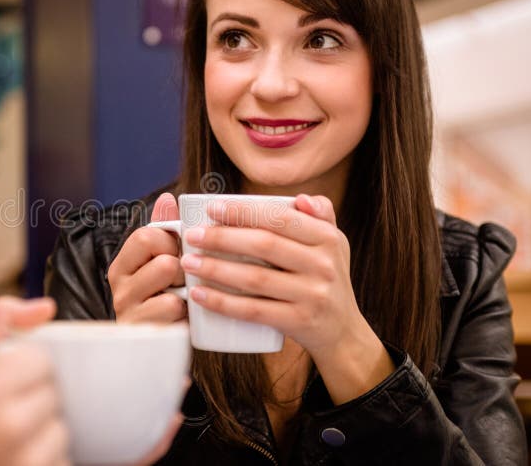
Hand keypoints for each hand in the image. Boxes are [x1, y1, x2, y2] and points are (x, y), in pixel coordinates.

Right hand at [107, 192, 186, 322]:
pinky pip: (173, 305)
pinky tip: (182, 318)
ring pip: (168, 278)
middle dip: (182, 267)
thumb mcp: (161, 265)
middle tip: (181, 281)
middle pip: (162, 257)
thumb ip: (163, 231)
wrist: (157, 354)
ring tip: (183, 298)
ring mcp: (128, 311)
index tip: (176, 254)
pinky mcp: (143, 331)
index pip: (146, 235)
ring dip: (185, 287)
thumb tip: (167, 199)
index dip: (171, 241)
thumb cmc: (164, 302)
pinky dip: (185, 310)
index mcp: (121, 266)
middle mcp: (118, 288)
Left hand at [179, 194, 394, 402]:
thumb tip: (299, 198)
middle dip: (223, 238)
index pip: (280, 218)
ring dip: (216, 269)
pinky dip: (223, 302)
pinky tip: (199, 294)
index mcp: (328, 238)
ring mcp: (312, 295)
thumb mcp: (332, 244)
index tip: (211, 208)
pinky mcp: (299, 322)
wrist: (343, 332)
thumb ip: (320, 215)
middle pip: (264, 245)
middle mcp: (323, 264)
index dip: (244, 211)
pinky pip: (254, 310)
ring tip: (188, 262)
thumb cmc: (325, 279)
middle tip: (192, 236)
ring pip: (255, 278)